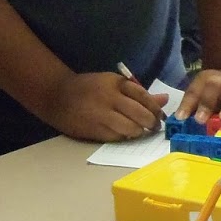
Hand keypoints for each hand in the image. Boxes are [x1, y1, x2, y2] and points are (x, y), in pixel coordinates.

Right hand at [38, 71, 167, 140]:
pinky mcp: (96, 130)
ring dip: (140, 132)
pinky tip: (126, 134)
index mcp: (116, 83)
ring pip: (132, 128)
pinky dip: (126, 137)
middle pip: (141, 114)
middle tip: (154, 126)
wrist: (57, 96)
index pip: (144, 96)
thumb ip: (138, 92)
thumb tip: (164, 100)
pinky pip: (118, 137)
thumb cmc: (88, 88)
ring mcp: (103, 115)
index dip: (156, 108)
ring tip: (141, 131)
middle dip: (152, 123)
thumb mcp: (112, 83)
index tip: (161, 115)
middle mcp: (110, 98)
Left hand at [173, 68, 220, 126]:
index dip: (187, 105)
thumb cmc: (213, 95)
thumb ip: (192, 108)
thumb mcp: (201, 97)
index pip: (194, 91)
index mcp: (205, 79)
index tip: (181, 118)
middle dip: (206, 103)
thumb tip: (180, 123)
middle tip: (200, 120)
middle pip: (214, 86)